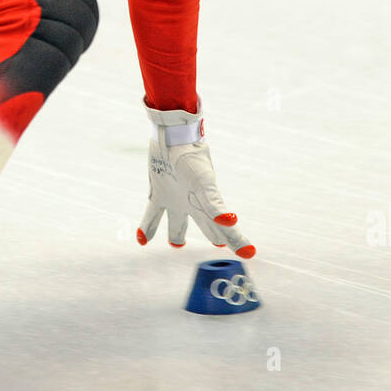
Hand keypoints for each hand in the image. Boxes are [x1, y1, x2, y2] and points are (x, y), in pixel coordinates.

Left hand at [136, 102, 254, 257]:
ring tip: (176, 245)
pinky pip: (152, 215)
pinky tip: (140, 239)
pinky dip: (147, 227)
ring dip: (176, 235)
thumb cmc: (192, 157)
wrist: (173, 137)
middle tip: (221, 244)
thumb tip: (230, 222)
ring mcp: (176, 199)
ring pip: (177, 223)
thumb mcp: (206, 183)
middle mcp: (194, 203)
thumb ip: (215, 205)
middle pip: (206, 225)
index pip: (226, 228)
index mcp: (209, 203)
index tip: (249, 253)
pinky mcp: (158, 193)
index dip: (237, 240)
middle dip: (215, 235)